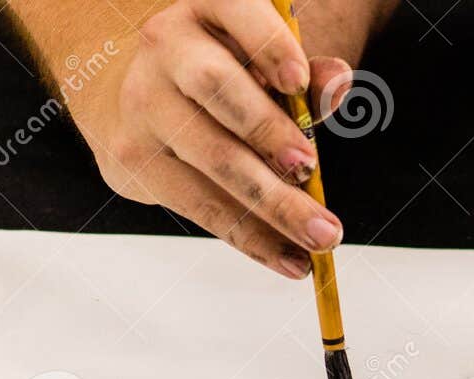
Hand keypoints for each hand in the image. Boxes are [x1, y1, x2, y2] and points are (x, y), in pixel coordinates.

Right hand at [66, 0, 352, 278]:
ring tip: (319, 237)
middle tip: (310, 169)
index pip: (236, 12)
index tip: (298, 81)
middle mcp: (167, 47)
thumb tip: (337, 81)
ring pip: (211, 158)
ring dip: (272, 206)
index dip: (267, 45)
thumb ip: (307, 75)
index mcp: (207, 8)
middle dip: (267, 133)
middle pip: (218, 90)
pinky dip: (252, 238)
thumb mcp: (265, 64)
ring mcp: (145, 103)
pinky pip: (201, 206)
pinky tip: (290, 258)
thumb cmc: (225, 77)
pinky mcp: (136, 160)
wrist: (141, 94)